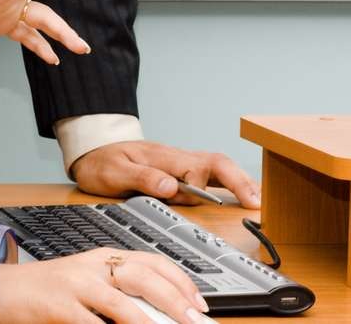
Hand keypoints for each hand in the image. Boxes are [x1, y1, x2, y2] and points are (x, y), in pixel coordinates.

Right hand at [0, 247, 206, 323]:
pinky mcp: (58, 307)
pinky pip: (91, 323)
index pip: (152, 261)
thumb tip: (158, 310)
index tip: (198, 303)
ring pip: (122, 302)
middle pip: (144, 277)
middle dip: (175, 300)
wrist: (0, 289)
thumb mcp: (86, 280)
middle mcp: (92, 266)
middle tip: (193, 320)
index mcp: (103, 256)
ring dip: (149, 322)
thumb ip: (118, 290)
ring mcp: (75, 285)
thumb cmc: (46, 289)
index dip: (180, 281)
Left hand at [73, 140, 261, 209]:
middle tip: (257, 201)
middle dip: (240, 180)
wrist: (92, 150)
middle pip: (218, 164)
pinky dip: (230, 183)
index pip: (197, 169)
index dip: (209, 185)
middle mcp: (178, 159)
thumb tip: (172, 187)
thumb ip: (143, 178)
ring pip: (219, 168)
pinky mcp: (180, 171)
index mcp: (165, 158)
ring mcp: (181, 164)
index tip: (218, 200)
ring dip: (240, 182)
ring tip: (259, 200)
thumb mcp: (115, 172)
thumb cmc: (103, 162)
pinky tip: (241, 193)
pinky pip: (210, 175)